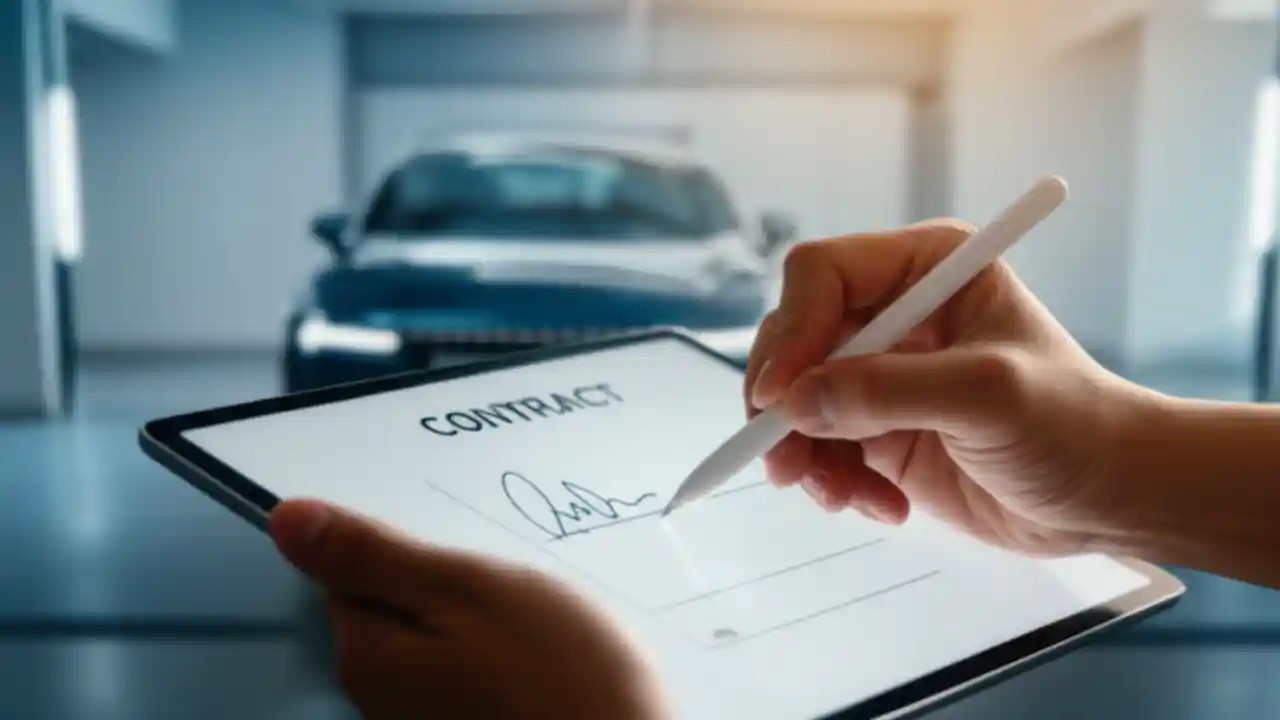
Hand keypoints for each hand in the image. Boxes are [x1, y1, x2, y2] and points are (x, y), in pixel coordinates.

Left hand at [270, 499, 667, 719]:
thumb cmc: (555, 678)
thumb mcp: (464, 589)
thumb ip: (376, 555)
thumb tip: (286, 519)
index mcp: (370, 654)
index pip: (355, 572)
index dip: (406, 540)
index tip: (457, 529)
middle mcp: (386, 699)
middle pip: (402, 607)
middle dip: (452, 576)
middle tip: (511, 569)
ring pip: (448, 638)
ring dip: (488, 611)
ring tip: (541, 606)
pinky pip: (481, 670)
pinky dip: (510, 649)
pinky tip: (552, 644)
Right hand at [746, 220, 1159, 555]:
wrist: (1107, 495)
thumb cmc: (1075, 425)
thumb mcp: (987, 396)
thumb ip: (889, 391)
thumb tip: (796, 403)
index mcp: (925, 268)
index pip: (821, 274)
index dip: (793, 330)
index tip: (780, 396)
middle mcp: (893, 312)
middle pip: (793, 339)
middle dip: (783, 405)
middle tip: (785, 464)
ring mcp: (880, 373)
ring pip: (794, 400)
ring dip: (804, 455)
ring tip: (845, 498)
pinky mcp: (875, 427)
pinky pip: (817, 447)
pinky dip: (832, 482)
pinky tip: (882, 505)